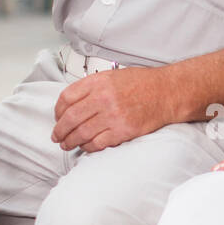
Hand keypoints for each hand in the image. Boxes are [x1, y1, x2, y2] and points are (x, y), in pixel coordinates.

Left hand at [52, 66, 169, 152]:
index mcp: (98, 82)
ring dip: (71, 142)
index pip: (66, 98)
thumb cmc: (142, 84)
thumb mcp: (112, 76)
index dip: (58, 111)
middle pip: (70, 118)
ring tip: (67, 145)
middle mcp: (103, 98)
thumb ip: (92, 87)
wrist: (166, 92)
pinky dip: (88, 147)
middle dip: (60, 130)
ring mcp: (112, 116)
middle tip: (57, 136)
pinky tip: (86, 147)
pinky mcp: (122, 131)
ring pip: (81, 133)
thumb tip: (72, 103)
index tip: (58, 117)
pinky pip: (97, 143)